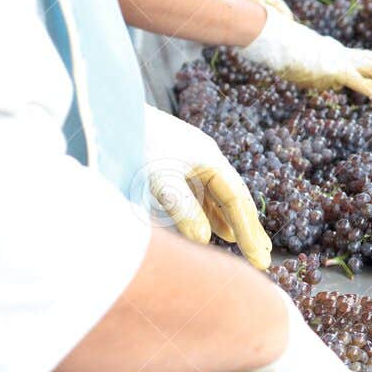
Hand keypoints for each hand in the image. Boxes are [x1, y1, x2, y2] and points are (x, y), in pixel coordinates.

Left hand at [142, 106, 270, 268]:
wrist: (107, 110)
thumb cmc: (133, 142)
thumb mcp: (159, 179)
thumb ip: (183, 209)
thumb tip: (203, 240)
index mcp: (209, 157)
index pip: (237, 201)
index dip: (249, 232)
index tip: (261, 261)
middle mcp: (204, 157)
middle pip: (234, 197)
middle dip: (248, 227)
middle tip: (264, 255)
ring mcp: (189, 158)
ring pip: (217, 195)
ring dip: (228, 220)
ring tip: (239, 242)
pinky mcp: (171, 161)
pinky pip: (200, 192)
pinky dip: (209, 212)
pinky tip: (209, 226)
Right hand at [239, 7, 371, 101]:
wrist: (266, 37)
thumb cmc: (271, 44)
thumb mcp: (289, 60)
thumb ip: (301, 65)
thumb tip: (303, 71)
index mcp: (329, 53)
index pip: (359, 61)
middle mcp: (338, 54)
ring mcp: (338, 60)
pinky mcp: (335, 69)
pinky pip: (360, 83)